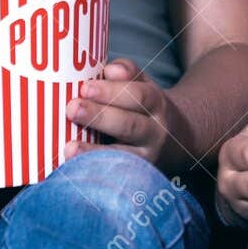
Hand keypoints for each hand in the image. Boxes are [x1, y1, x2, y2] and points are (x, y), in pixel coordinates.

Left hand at [65, 58, 184, 167]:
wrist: (178, 140)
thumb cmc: (146, 108)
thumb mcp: (144, 85)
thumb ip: (127, 73)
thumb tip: (110, 69)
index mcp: (155, 104)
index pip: (137, 96)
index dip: (112, 91)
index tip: (85, 87)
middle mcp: (154, 133)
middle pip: (129, 125)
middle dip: (100, 116)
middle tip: (72, 108)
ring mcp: (146, 158)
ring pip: (122, 155)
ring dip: (94, 151)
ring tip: (69, 148)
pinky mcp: (136, 178)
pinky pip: (115, 177)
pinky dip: (95, 173)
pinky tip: (74, 170)